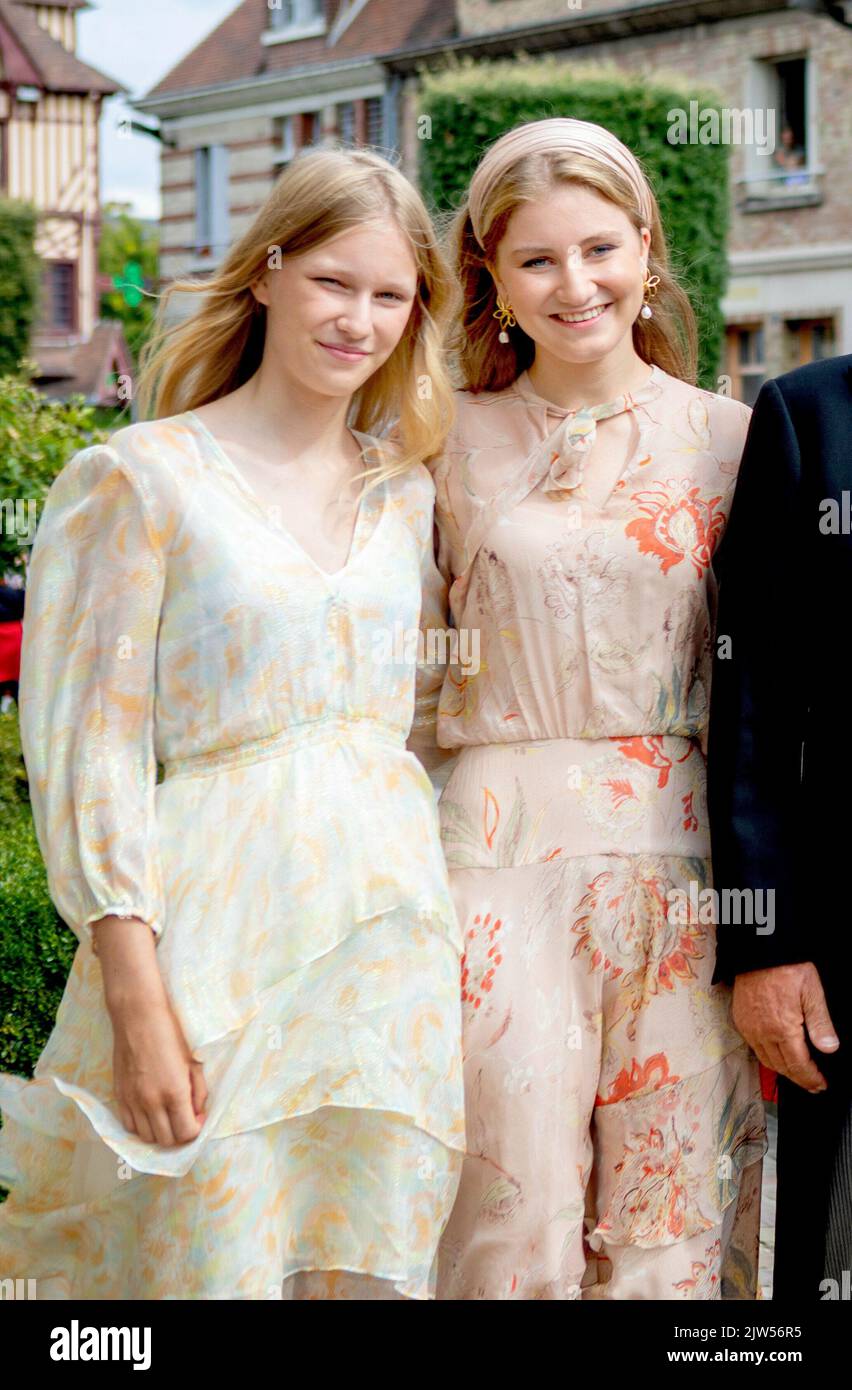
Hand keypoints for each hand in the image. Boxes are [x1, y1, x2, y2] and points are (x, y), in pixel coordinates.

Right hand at [93, 915, 207, 1144]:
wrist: (138, 1015)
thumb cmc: (171, 1033)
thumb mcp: (193, 1061)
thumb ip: (199, 1091)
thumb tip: (199, 1113)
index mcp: (174, 1092)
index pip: (186, 1133)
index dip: (195, 1129)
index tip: (197, 1116)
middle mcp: (151, 1102)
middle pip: (166, 1141)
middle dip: (179, 1134)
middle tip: (184, 1117)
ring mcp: (132, 1100)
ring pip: (146, 1138)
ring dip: (160, 1132)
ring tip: (166, 1115)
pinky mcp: (119, 1095)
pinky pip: (128, 1126)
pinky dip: (140, 1126)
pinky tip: (149, 1113)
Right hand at [732, 961, 839, 1092]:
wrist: (757, 951)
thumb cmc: (786, 967)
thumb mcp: (812, 992)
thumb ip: (821, 1023)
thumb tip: (829, 1049)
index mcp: (782, 1028)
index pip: (798, 1065)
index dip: (810, 1079)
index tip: (820, 1085)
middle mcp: (762, 1033)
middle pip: (781, 1067)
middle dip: (799, 1079)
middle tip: (812, 1084)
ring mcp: (749, 1027)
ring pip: (766, 1060)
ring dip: (783, 1070)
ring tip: (797, 1073)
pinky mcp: (740, 1020)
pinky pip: (754, 1047)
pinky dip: (767, 1057)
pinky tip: (777, 1054)